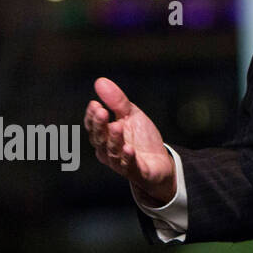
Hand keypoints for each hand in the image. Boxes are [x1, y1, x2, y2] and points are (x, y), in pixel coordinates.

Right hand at [84, 77, 175, 205]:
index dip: (92, 117)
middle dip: (100, 125)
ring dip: (114, 139)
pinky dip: (128, 158)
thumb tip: (100, 81)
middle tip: (101, 112)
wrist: (160, 162)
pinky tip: (129, 149)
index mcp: (105, 136)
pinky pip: (129, 165)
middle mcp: (108, 151)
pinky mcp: (135, 171)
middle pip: (100, 138)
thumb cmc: (141, 138)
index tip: (95, 104)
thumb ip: (116, 101)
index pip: (94, 126)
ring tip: (118, 126)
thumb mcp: (131, 115)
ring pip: (113, 151)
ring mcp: (120, 162)